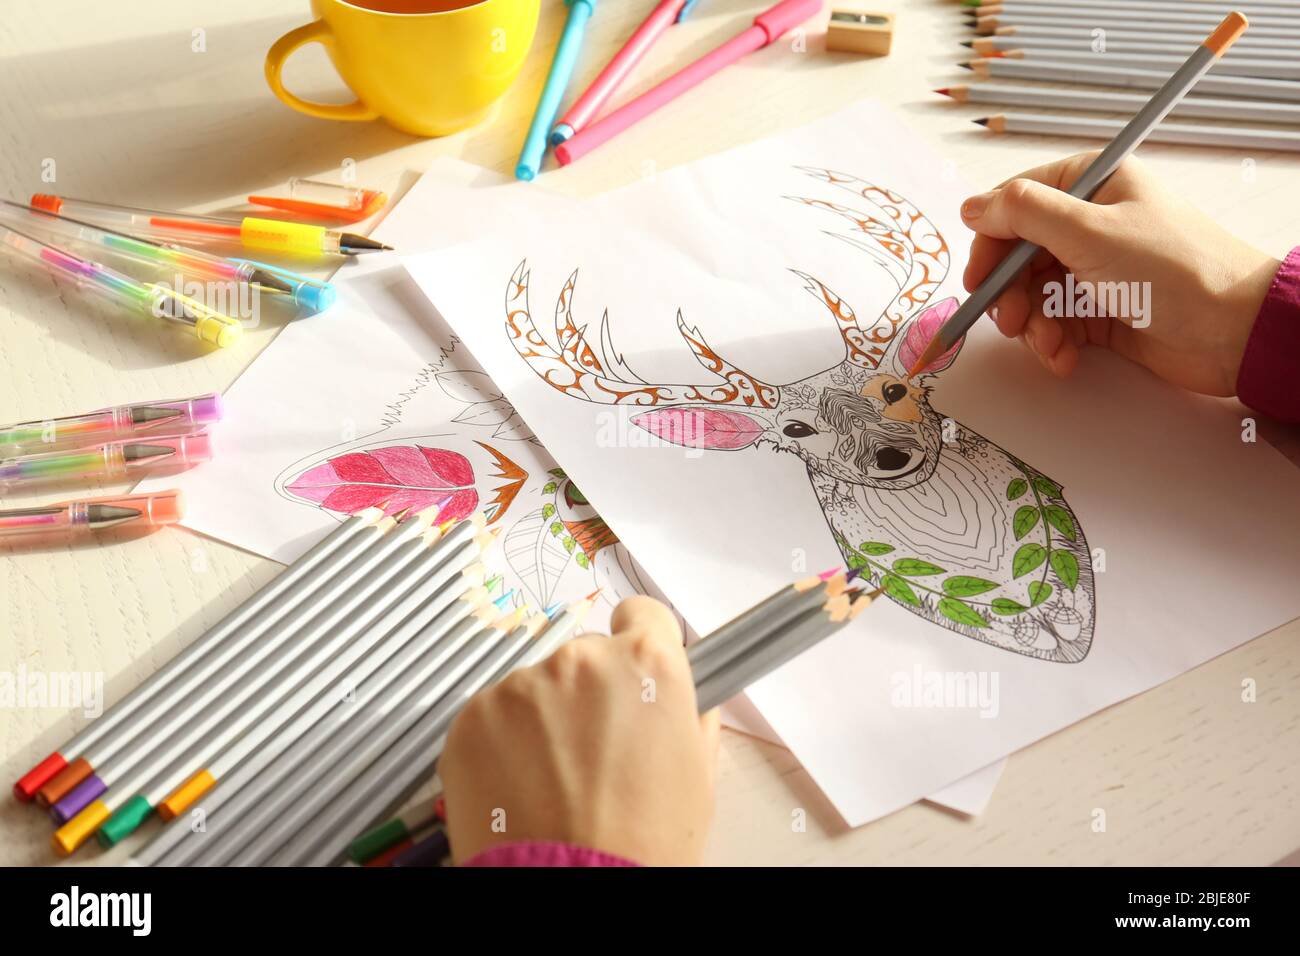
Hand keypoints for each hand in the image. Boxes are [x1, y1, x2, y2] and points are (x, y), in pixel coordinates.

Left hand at [440, 596, 719, 865]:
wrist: (572, 890)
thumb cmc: (639, 846)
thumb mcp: (696, 777)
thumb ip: (689, 718)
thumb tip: (682, 701)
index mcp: (646, 664)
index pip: (642, 614)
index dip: (639, 642)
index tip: (630, 667)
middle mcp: (582, 661)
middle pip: (586, 656)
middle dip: (589, 693)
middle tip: (596, 751)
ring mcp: (522, 686)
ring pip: (536, 687)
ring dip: (543, 719)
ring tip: (556, 781)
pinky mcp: (473, 716)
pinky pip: (493, 715)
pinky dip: (503, 744)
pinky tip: (522, 786)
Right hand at [961, 153, 1279, 395]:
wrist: (1234, 331)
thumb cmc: (1173, 269)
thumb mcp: (1090, 231)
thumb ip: (1024, 215)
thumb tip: (973, 206)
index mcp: (1093, 185)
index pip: (1017, 204)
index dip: (992, 240)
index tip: (979, 276)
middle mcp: (1091, 224)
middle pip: (1019, 255)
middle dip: (1010, 292)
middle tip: (1011, 319)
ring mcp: (1096, 268)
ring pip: (1033, 294)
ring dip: (1032, 324)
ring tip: (1048, 342)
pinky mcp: (1102, 310)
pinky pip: (1055, 323)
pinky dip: (1053, 342)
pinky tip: (1065, 356)